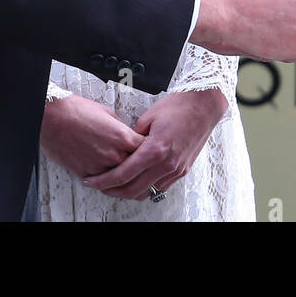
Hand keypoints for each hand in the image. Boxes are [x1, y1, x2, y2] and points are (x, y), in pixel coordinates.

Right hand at [39, 95, 142, 179]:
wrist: (54, 119)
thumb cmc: (77, 112)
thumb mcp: (108, 113)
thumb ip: (122, 128)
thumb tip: (128, 135)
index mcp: (123, 137)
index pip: (146, 149)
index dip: (147, 148)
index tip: (147, 148)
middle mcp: (114, 155)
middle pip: (135, 166)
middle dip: (137, 162)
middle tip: (136, 160)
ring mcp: (100, 166)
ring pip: (120, 177)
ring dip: (121, 173)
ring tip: (119, 166)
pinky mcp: (87, 174)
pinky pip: (102, 181)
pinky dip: (105, 177)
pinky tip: (105, 171)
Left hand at [82, 89, 227, 200]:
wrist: (205, 105)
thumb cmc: (179, 106)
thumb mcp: (149, 117)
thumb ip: (133, 136)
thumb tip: (123, 147)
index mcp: (155, 150)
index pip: (122, 174)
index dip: (103, 181)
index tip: (91, 181)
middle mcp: (166, 164)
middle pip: (132, 189)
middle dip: (112, 191)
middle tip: (99, 186)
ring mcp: (176, 170)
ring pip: (147, 192)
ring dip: (129, 191)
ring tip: (116, 185)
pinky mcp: (183, 170)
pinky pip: (160, 187)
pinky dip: (146, 187)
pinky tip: (138, 180)